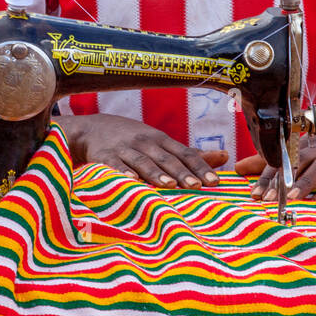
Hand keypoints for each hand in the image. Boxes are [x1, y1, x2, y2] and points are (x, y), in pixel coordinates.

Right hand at [60, 114, 227, 189]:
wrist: (91, 129)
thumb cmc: (133, 140)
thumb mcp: (160, 142)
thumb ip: (190, 154)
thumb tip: (225, 157)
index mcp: (161, 139)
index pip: (185, 153)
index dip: (200, 167)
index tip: (215, 182)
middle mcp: (145, 142)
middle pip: (166, 158)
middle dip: (182, 172)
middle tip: (198, 186)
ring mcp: (124, 149)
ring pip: (143, 162)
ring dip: (156, 174)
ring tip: (170, 185)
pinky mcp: (104, 157)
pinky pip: (114, 166)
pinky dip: (122, 174)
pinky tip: (131, 182)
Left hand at [239, 122, 315, 202]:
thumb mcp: (307, 150)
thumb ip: (276, 160)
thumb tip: (240, 168)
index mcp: (307, 145)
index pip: (282, 158)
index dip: (267, 175)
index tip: (253, 193)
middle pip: (298, 161)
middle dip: (281, 180)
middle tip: (266, 199)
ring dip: (305, 183)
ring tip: (291, 199)